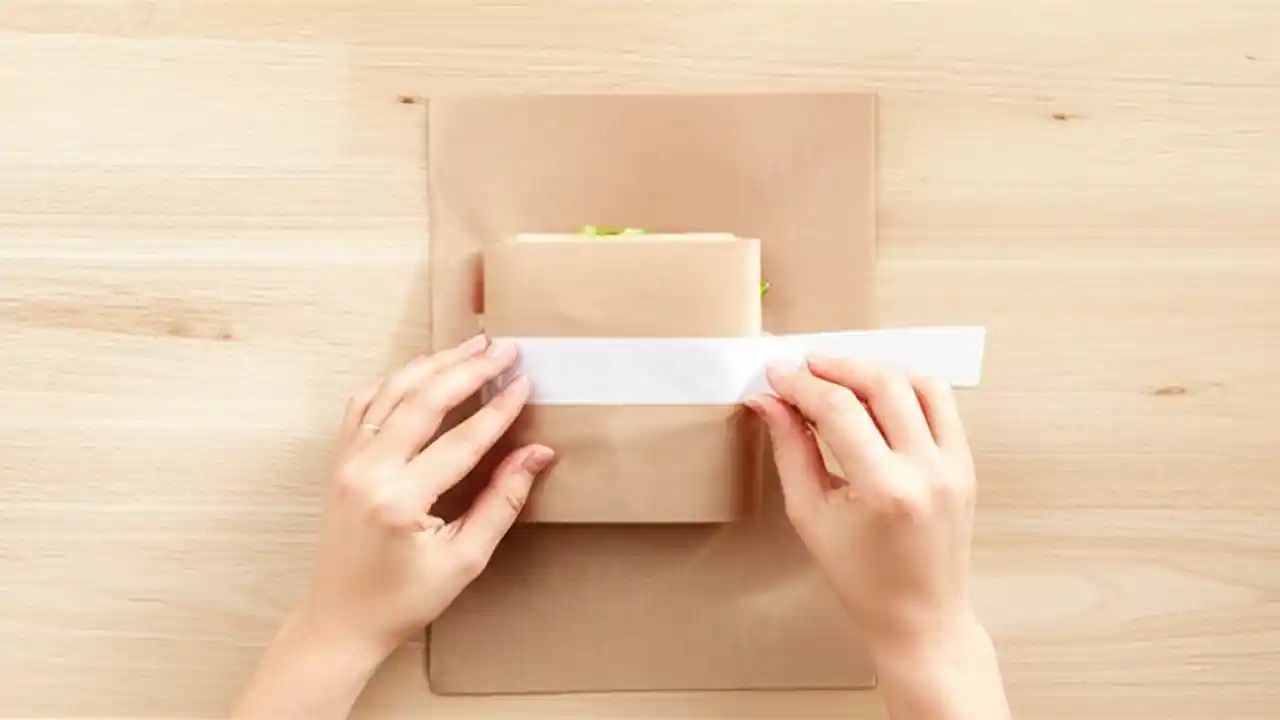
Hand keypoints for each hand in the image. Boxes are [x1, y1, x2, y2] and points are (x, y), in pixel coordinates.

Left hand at [231, 335, 552, 718]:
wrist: (340, 620)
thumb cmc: (403, 600)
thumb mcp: (465, 560)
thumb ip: (502, 502)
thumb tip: (537, 454)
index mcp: (400, 501)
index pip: (461, 440)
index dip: (498, 409)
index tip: (525, 382)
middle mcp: (368, 473)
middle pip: (424, 401)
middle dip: (468, 369)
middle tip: (504, 348)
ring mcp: (347, 463)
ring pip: (391, 392)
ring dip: (434, 365)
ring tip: (470, 346)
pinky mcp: (339, 462)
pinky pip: (364, 404)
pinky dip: (395, 381)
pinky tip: (422, 371)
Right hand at [749, 358, 1008, 719]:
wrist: (919, 616)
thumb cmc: (860, 577)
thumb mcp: (809, 514)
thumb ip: (790, 449)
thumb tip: (768, 402)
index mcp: (882, 489)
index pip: (837, 409)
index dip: (801, 384)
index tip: (777, 375)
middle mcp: (925, 471)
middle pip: (881, 384)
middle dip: (837, 366)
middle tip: (805, 366)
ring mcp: (953, 466)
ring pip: (919, 384)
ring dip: (876, 371)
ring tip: (842, 377)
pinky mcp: (966, 465)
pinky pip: (942, 405)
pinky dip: (909, 388)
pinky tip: (879, 395)